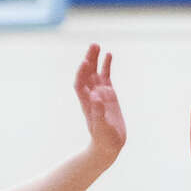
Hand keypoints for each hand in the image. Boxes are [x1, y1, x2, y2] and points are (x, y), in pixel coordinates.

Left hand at [74, 44, 124, 163]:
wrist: (108, 145)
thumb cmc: (104, 139)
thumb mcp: (102, 127)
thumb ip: (98, 112)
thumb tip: (96, 96)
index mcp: (87, 103)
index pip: (80, 84)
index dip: (81, 73)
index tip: (85, 62)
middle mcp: (91, 95)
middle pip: (86, 74)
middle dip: (88, 60)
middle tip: (93, 45)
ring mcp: (99, 94)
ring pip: (95, 72)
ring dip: (95, 59)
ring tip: (97, 45)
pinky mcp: (108, 95)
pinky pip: (106, 77)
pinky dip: (106, 66)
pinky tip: (109, 55)